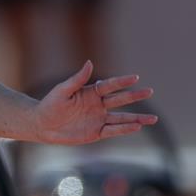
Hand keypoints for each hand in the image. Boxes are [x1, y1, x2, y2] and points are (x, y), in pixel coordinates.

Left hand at [31, 62, 154, 144]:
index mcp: (91, 92)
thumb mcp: (62, 90)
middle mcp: (98, 104)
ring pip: (122, 117)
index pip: (110, 85)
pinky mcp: (96, 133)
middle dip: (135, 96)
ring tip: (153, 118)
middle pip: (120, 100)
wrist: (42, 125)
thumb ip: (77, 79)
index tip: (135, 77)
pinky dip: (125, 129)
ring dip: (137, 118)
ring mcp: (98, 119)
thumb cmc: (50, 105)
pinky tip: (137, 127)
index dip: (122, 82)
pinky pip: (113, 130)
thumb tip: (90, 62)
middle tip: (150, 91)